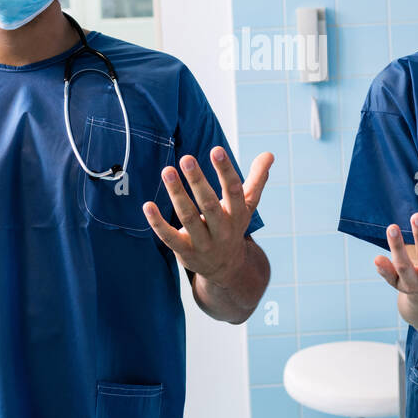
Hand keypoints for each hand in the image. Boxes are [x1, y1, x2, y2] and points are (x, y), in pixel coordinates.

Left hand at [143, 148, 273, 280]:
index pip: (234, 191)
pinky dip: (157, 222)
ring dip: (177, 194)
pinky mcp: (185, 252)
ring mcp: (203, 243)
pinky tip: (147, 205)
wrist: (226, 268)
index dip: (226, 170)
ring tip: (167, 171)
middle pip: (209, 205)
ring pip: (188, 218)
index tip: (216, 149)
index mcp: (238, 215)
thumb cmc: (233, 226)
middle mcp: (222, 230)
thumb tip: (269, 153)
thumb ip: (258, 179)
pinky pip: (169, 237)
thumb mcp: (248, 204)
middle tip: (187, 158)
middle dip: (198, 181)